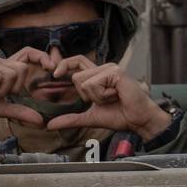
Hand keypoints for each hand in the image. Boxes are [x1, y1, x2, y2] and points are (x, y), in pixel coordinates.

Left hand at [45, 57, 171, 138]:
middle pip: (77, 77)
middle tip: (105, 100)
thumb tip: (49, 125)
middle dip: (86, 96)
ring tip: (112, 98)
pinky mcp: (116, 72)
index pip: (77, 61)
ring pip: (84, 83)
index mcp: (98, 75)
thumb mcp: (89, 117)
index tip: (55, 74)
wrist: (137, 120)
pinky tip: (116, 95)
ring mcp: (111, 68)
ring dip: (96, 98)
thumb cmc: (119, 115)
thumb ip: (70, 119)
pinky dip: (103, 96)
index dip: (64, 64)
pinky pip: (95, 85)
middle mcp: (104, 68)